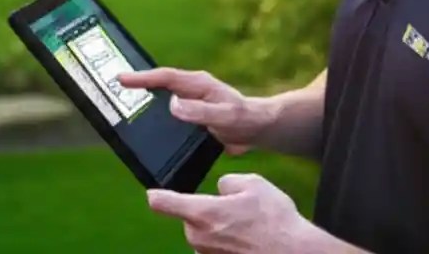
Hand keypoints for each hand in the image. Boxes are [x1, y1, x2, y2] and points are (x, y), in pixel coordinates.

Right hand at [117, 68, 270, 154]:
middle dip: (136, 83)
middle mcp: (191, 89)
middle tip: (112, 87)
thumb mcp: (225, 116)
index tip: (121, 79)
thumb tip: (172, 105)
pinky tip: (144, 125)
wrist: (258, 128)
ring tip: (120, 105)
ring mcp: (190, 101)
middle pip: (158, 83)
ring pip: (161, 97)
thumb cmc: (244, 119)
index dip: (142, 77)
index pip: (165, 77)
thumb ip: (201, 111)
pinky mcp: (191, 114)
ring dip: (143, 99)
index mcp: (197, 83)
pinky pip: (168, 112)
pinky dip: (154, 114)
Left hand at [147, 173, 309, 253]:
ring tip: (250, 231)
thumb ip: (228, 182)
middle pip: (192, 220)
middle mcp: (199, 238)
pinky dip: (229, 246)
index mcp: (204, 213)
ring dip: (220, 232)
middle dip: (209, 214)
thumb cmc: (275, 221)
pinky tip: (250, 243)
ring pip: (205, 236)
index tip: (152, 195)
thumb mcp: (254, 184)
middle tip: (239, 213)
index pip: (165, 203)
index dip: (158, 196)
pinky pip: (217, 251)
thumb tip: (220, 190)